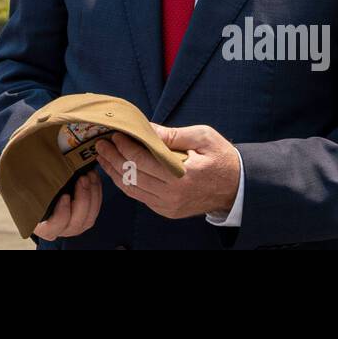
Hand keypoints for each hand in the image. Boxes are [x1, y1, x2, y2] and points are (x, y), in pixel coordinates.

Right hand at [32, 170, 101, 240]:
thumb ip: (30, 187)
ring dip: (92, 194)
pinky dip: (97, 192)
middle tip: (82, 179)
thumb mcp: (27, 191)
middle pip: (76, 222)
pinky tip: (93, 177)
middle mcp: (61, 230)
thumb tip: (25, 172)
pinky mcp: (86, 216)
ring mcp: (75, 225)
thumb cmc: (32, 191)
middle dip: (82, 199)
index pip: (55, 226)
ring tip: (89, 175)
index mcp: (44, 228)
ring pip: (89, 216)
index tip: (64, 196)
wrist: (41, 190)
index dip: (62, 213)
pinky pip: (96, 208)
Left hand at [95, 123, 239, 219]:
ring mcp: (169, 206)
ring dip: (114, 172)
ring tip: (103, 157)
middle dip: (113, 158)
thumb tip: (145, 127)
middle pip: (132, 176)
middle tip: (100, 144)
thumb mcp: (202, 137)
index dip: (124, 147)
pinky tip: (118, 171)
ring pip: (132, 190)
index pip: (142, 161)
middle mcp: (172, 195)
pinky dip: (126, 184)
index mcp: (182, 175)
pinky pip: (140, 197)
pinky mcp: (167, 211)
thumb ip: (172, 135)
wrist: (237, 187)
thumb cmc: (221, 157)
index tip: (114, 134)